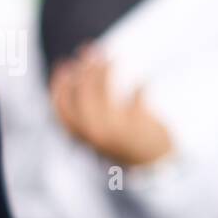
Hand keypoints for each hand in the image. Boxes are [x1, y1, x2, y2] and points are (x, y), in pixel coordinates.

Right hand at [50, 45, 172, 166]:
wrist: (157, 165)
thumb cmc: (125, 142)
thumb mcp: (99, 132)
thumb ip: (84, 109)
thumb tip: (72, 70)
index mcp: (83, 136)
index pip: (61, 107)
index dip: (60, 84)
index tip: (65, 65)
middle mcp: (96, 134)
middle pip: (82, 94)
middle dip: (84, 69)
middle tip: (91, 52)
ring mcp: (118, 129)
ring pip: (104, 92)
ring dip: (105, 70)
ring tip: (111, 58)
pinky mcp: (140, 124)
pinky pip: (137, 95)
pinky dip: (141, 84)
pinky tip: (144, 79)